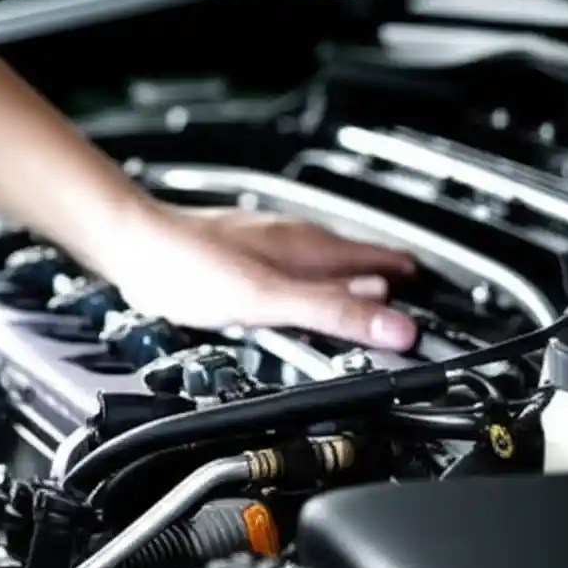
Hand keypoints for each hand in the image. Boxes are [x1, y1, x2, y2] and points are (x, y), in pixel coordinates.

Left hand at [98, 203, 419, 349]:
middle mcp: (293, 240)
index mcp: (309, 247)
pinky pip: (291, 272)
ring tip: (364, 302)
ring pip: (324, 266)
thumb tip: (393, 328)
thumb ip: (331, 312)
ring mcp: (266, 246)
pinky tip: (295, 300)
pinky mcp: (241, 257)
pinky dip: (309, 289)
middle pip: (356, 263)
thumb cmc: (188, 266)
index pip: (383, 261)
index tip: (434, 301)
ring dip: (348, 285)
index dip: (411, 282)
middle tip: (407, 303)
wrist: (132, 247)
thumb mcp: (269, 299)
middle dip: (385, 285)